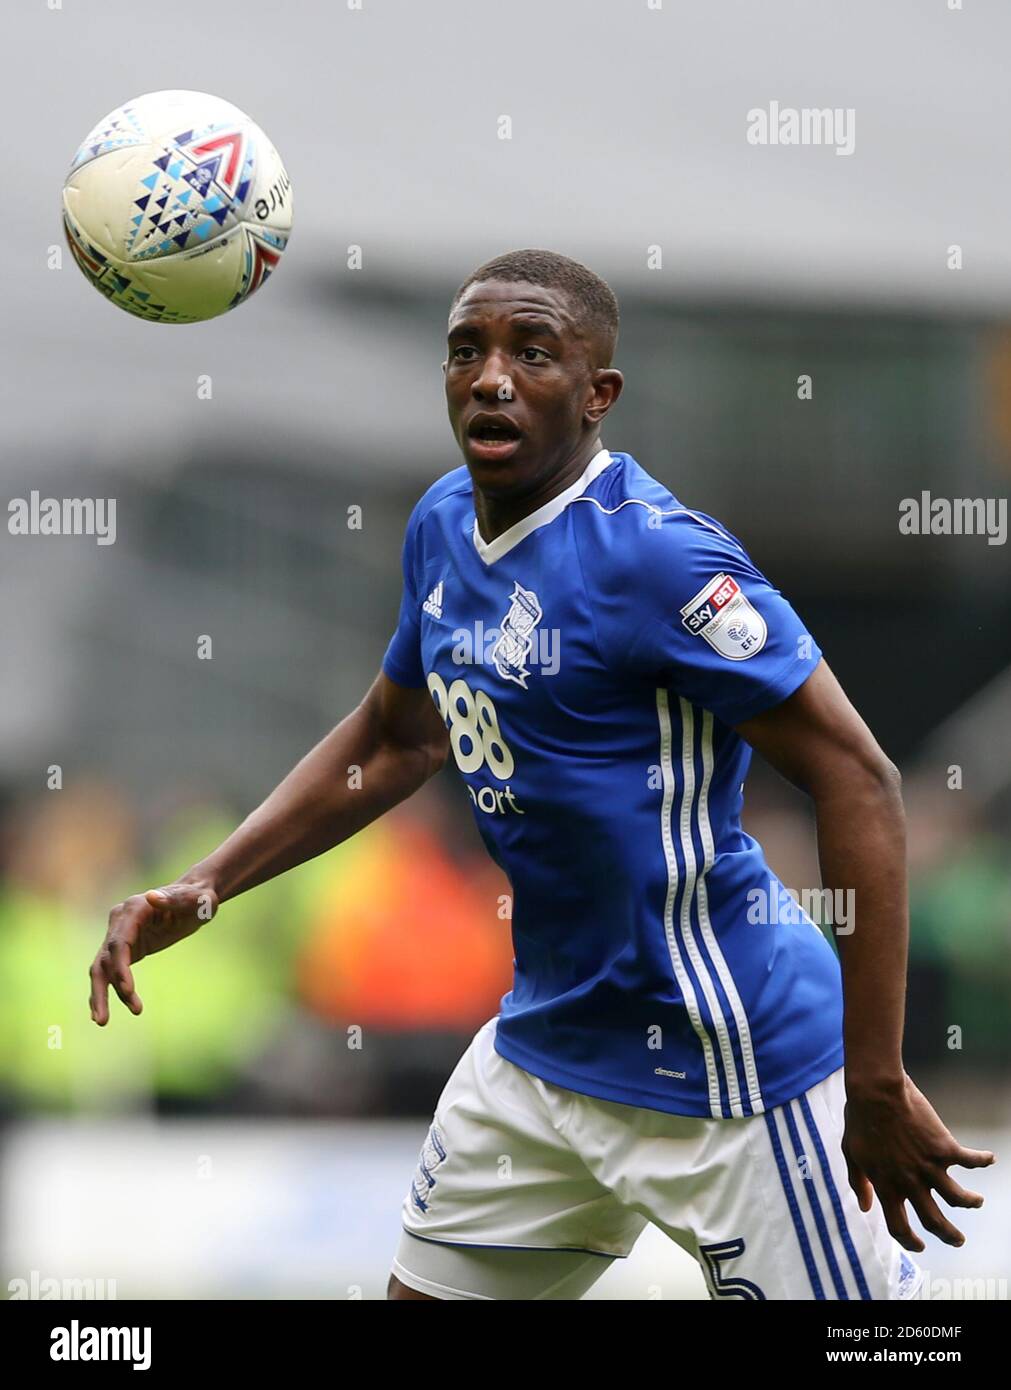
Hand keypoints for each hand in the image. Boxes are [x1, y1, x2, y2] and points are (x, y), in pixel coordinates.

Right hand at [89, 882, 218, 1024]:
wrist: (194, 900)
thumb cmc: (199, 900)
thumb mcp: (197, 901)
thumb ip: (177, 899)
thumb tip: (151, 897)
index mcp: (135, 909)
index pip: (120, 941)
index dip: (121, 967)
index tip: (128, 991)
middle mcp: (120, 920)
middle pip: (105, 958)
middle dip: (102, 989)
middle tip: (102, 1020)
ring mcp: (119, 934)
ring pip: (103, 967)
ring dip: (101, 995)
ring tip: (102, 1022)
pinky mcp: (125, 947)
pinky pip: (110, 971)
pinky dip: (105, 990)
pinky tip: (101, 1013)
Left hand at [842, 1071, 995, 1250]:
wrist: (876, 1093)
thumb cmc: (861, 1120)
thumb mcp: (851, 1154)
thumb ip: (858, 1182)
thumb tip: (865, 1206)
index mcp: (886, 1187)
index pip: (899, 1227)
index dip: (910, 1241)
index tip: (920, 1246)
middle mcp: (910, 1184)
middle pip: (935, 1221)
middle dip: (949, 1236)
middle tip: (958, 1240)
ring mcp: (929, 1167)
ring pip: (958, 1199)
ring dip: (970, 1203)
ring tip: (976, 1201)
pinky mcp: (944, 1148)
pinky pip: (971, 1161)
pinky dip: (983, 1161)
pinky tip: (989, 1159)